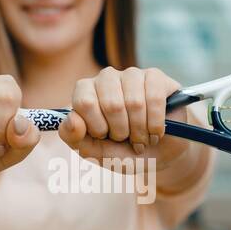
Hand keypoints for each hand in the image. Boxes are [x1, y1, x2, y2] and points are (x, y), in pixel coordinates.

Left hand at [58, 66, 191, 169]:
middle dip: (121, 132)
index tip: (104, 136)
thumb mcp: (95, 153)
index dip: (97, 127)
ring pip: (135, 102)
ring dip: (140, 130)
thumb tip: (72, 120)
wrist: (157, 155)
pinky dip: (156, 123)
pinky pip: (155, 98)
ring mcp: (131, 74)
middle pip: (111, 103)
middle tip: (126, 139)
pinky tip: (156, 131)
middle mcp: (106, 77)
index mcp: (85, 92)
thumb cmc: (122, 152)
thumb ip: (75, 139)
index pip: (84, 102)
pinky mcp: (155, 77)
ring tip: (142, 138)